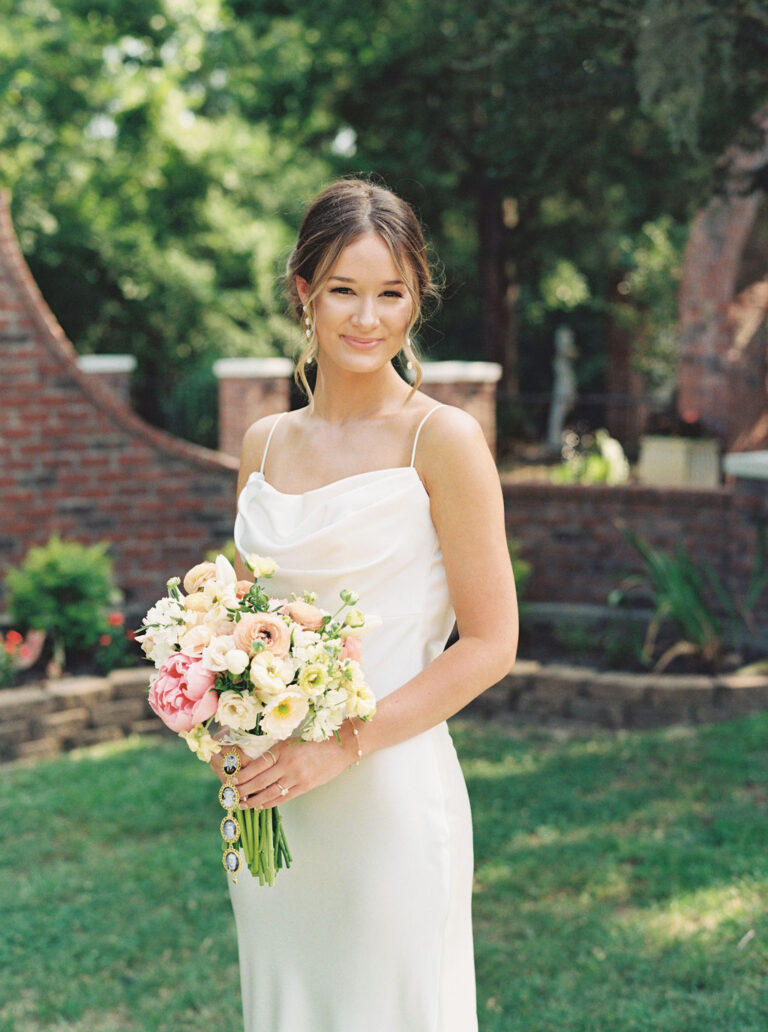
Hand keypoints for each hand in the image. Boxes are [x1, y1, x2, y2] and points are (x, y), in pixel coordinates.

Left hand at [210, 722, 359, 809]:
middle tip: (231, 795)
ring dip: (254, 800)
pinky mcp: (305, 787)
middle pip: (259, 781)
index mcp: (283, 749)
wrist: (342, 746)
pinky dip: (270, 803)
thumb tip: (257, 765)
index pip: (257, 765)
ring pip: (269, 793)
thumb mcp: (292, 741)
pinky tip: (260, 806)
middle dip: (243, 790)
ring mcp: (296, 777)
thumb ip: (277, 752)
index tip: (231, 780)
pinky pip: (283, 798)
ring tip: (242, 804)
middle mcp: (288, 764)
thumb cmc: (317, 740)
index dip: (242, 775)